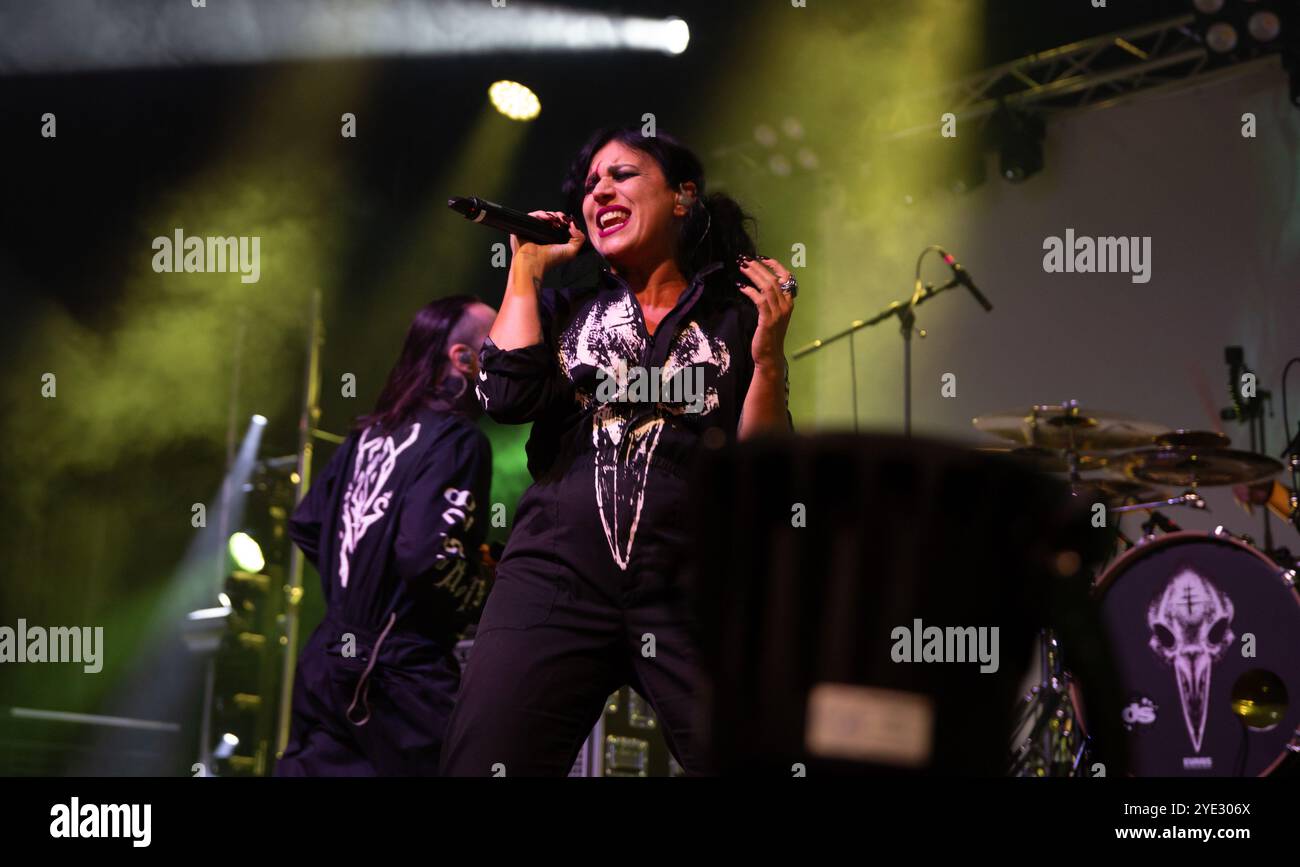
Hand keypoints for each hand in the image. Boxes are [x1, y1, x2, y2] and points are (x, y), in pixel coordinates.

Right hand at [511, 210, 585, 270]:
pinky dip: (540, 214)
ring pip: (543, 215)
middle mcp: (544, 233)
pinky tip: (547, 218)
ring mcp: (534, 229)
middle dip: (559, 216)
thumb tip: (574, 224)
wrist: (533, 263)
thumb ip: (579, 238)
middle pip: (553, 218)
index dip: (566, 220)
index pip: (561, 224)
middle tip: (562, 219)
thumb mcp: (571, 251)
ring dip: (551, 214)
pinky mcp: (525, 226)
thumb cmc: (550, 260)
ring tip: (555, 219)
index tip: (569, 221)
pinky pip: (533, 215)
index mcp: (554, 238)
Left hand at [736, 254, 794, 370]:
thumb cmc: (768, 335)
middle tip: (744, 259)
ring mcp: (779, 313)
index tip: (762, 258)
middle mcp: (786, 305)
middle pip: (774, 279)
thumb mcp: (772, 314)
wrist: (769, 355)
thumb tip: (758, 285)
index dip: (775, 265)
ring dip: (753, 275)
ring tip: (742, 268)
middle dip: (758, 267)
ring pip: (767, 287)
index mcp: (789, 302)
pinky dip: (750, 291)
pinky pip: (760, 300)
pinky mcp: (769, 320)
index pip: (787, 277)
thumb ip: (769, 300)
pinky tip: (741, 286)